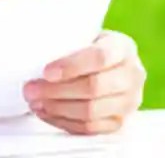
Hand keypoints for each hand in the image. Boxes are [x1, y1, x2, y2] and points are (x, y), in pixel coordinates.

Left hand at [23, 30, 145, 134]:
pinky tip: (48, 112)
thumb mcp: (84, 34)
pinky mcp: (119, 122)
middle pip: (94, 88)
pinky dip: (64, 122)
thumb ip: (66, 41)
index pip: (100, 57)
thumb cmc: (89, 48)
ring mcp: (129, 101)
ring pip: (90, 111)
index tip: (46, 71)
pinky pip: (89, 128)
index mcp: (123, 47)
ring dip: (57, 108)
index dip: (71, 66)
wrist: (108, 65)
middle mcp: (132, 75)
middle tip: (32, 89)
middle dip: (56, 91)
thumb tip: (33, 51)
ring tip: (36, 101)